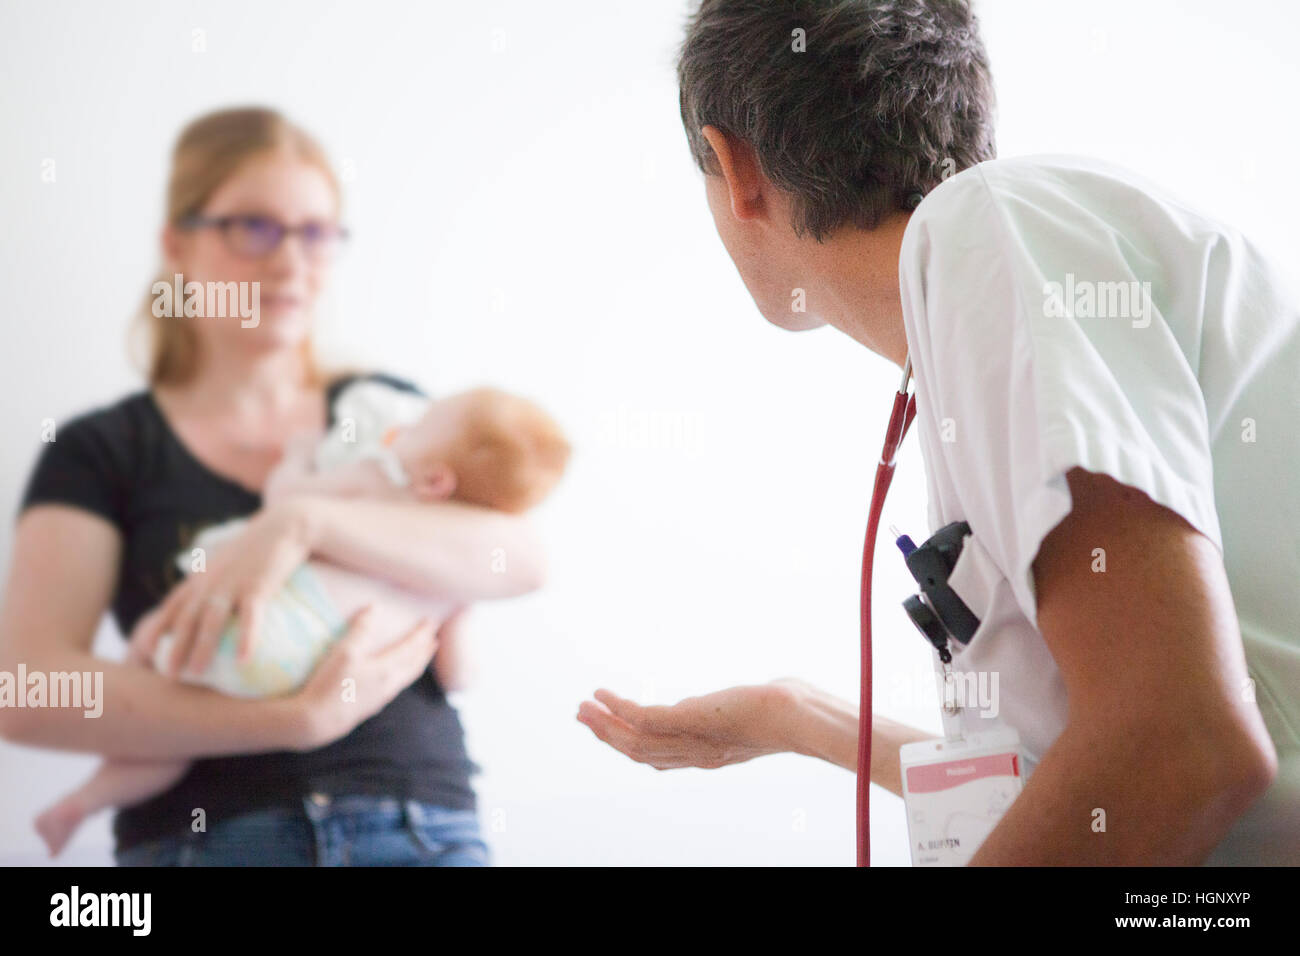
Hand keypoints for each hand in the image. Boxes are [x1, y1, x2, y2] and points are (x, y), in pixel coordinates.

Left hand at [128, 499, 317, 679]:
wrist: (282, 526)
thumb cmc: (254, 549)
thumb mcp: (223, 564)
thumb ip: (208, 584)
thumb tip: (199, 611)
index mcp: (200, 578)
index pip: (171, 607)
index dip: (155, 630)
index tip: (143, 653)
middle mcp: (210, 582)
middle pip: (186, 619)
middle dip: (174, 647)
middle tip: (169, 675)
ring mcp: (232, 584)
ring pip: (211, 620)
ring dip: (202, 647)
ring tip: (197, 672)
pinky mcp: (258, 586)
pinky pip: (249, 616)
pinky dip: (245, 638)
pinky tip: (242, 659)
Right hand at [289, 606, 439, 750]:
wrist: (316, 722)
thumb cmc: (331, 685)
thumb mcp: (344, 652)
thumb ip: (360, 630)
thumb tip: (374, 608)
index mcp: (386, 669)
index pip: (411, 648)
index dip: (422, 634)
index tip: (431, 622)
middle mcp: (389, 685)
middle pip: (414, 666)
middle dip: (425, 651)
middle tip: (435, 640)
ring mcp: (380, 698)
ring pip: (406, 678)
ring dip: (417, 664)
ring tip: (421, 657)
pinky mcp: (370, 707)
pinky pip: (396, 687)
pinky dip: (404, 676)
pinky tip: (396, 678)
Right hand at [576, 680, 806, 769]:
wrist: (800, 716)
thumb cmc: (793, 711)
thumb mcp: (761, 710)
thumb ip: (748, 708)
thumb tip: (754, 693)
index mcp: (709, 754)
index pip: (660, 758)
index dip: (631, 745)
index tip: (612, 728)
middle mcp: (696, 754)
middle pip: (639, 752)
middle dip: (608, 735)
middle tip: (583, 715)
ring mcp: (690, 739)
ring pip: (634, 741)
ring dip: (604, 725)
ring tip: (583, 707)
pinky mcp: (688, 721)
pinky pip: (642, 720)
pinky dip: (618, 709)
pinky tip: (603, 695)